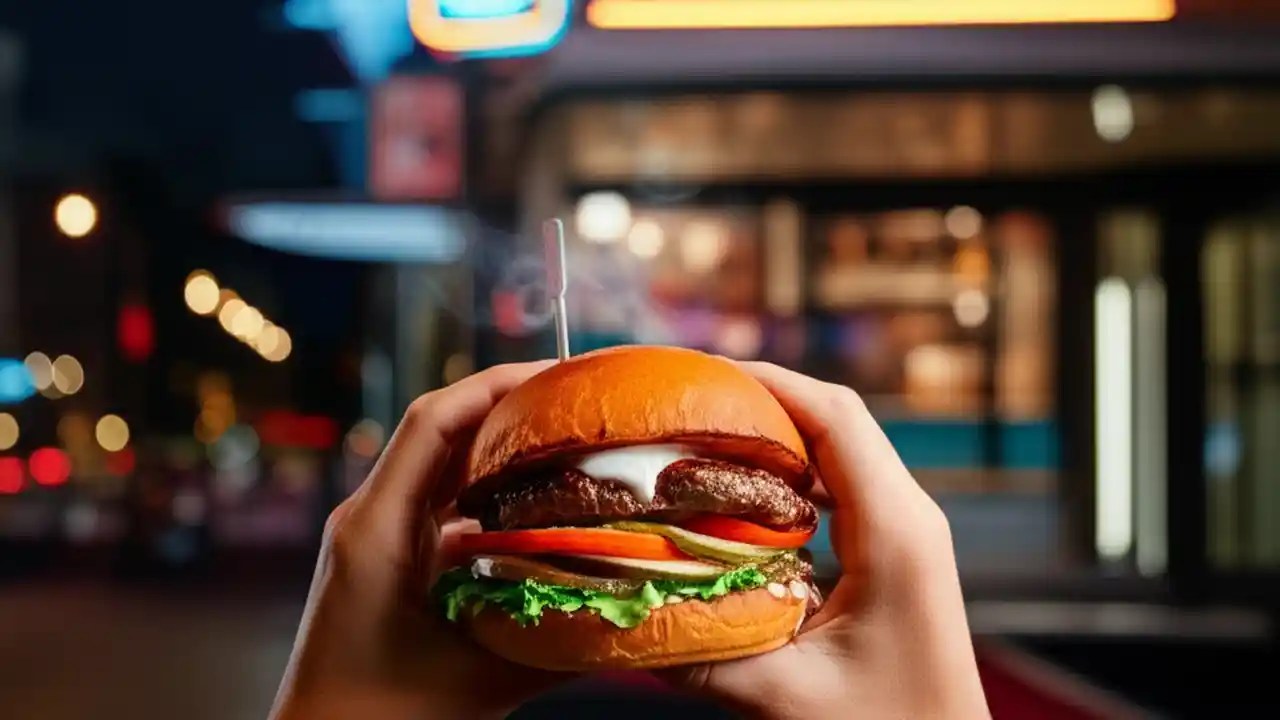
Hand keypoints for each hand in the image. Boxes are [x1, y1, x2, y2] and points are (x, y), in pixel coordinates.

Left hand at [269, 362, 561, 719]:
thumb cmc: (378, 719)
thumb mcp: (478, 679)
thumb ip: (556, 642)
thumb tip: (632, 609)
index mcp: (376, 529)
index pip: (433, 422)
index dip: (496, 385)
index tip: (557, 374)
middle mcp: (368, 519)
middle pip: (441, 432)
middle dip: (509, 407)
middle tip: (579, 402)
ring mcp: (375, 537)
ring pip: (442, 466)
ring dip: (500, 448)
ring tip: (568, 441)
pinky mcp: (387, 560)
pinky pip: (440, 505)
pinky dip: (488, 494)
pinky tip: (537, 505)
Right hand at [665, 362, 989, 718]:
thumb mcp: (785, 697)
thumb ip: (700, 655)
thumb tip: (618, 613)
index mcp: (897, 532)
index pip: (835, 418)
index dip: (768, 381)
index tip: (700, 372)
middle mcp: (909, 516)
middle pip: (833, 420)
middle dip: (759, 398)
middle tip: (682, 399)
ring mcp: (904, 531)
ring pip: (836, 449)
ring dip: (772, 433)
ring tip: (698, 431)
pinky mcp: (893, 551)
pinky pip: (838, 486)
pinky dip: (786, 473)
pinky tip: (734, 491)